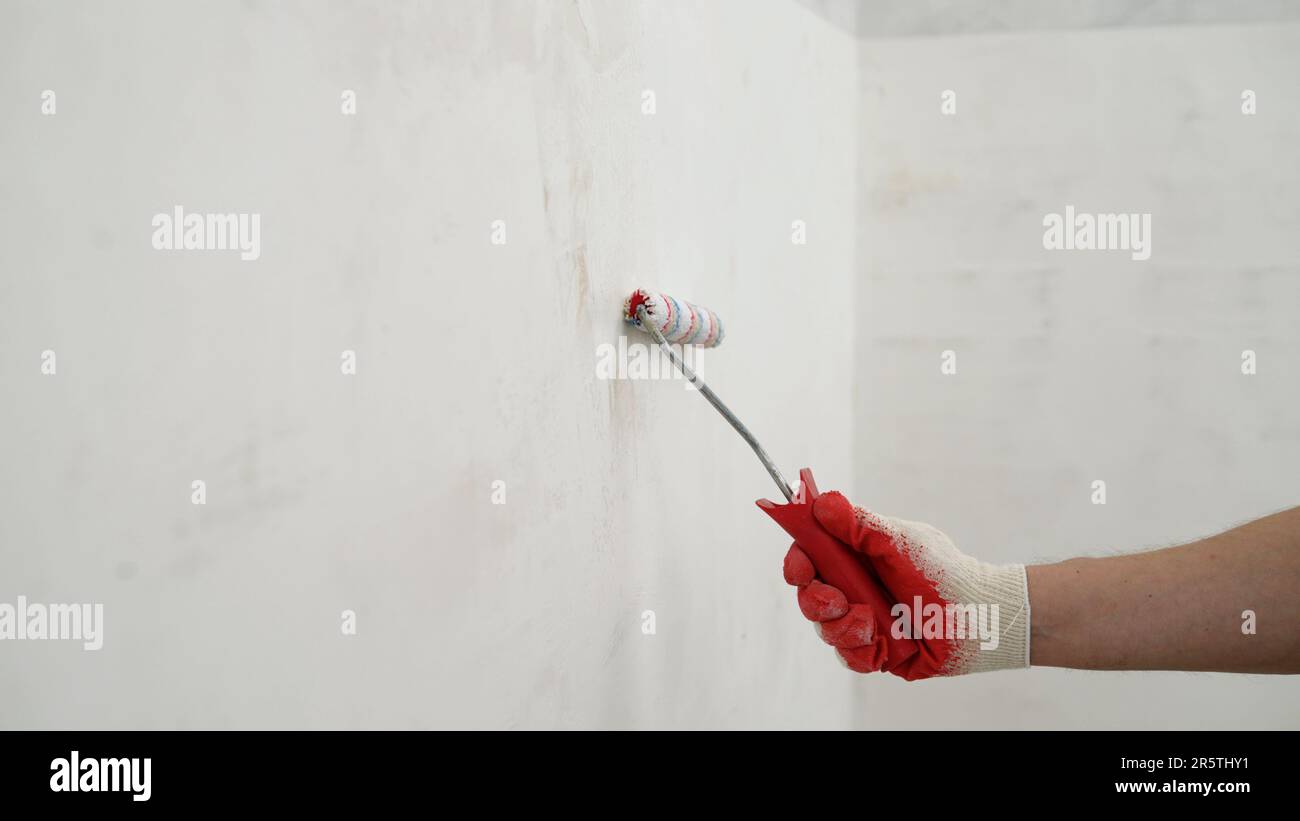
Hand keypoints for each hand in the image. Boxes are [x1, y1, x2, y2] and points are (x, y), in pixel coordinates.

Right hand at [784, 491, 1029, 679]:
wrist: (980, 615)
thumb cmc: (943, 572)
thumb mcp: (898, 541)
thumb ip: (859, 525)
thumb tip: (821, 502)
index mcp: (855, 557)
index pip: (810, 556)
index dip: (798, 562)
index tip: (800, 568)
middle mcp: (854, 588)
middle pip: (809, 595)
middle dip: (815, 600)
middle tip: (838, 601)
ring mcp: (862, 621)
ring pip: (826, 629)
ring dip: (842, 627)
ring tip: (871, 623)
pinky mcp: (875, 652)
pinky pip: (849, 658)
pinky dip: (860, 651)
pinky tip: (881, 642)